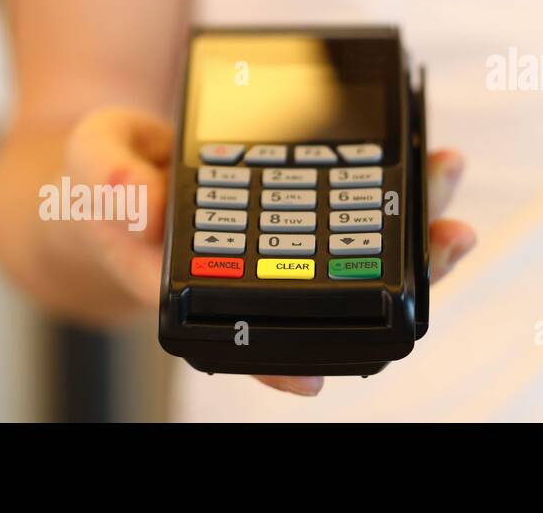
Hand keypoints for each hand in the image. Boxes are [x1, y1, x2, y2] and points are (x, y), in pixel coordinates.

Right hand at [64, 107, 476, 395]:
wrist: (124, 163)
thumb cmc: (107, 174)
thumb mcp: (92, 159)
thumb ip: (110, 178)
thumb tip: (144, 204)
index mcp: (181, 279)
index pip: (230, 335)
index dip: (272, 364)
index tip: (313, 383)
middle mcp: (240, 277)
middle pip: (321, 300)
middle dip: (389, 276)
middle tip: (447, 243)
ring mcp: (274, 250)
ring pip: (350, 260)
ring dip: (407, 236)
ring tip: (450, 198)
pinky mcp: (297, 218)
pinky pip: (351, 216)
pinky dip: (392, 198)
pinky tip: (429, 174)